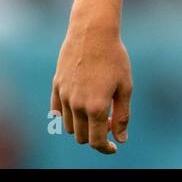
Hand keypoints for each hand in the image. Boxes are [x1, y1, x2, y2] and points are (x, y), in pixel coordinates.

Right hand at [51, 21, 131, 153]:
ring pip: (69, 127)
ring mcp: (63, 96)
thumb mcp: (125, 87)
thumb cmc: (114, 58)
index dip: (105, 148)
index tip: (113, 147)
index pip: (96, 141)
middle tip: (110, 120)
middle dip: (96, 135)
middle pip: (82, 137)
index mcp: (96, 107)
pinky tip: (81, 107)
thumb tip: (120, 139)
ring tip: (97, 110)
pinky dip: (68, 117)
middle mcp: (76, 105)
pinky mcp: (56, 86)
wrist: (92, 33)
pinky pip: (57, 112)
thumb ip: (122, 115)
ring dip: (83, 127)